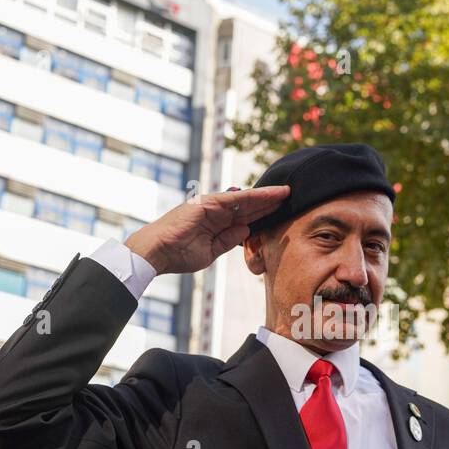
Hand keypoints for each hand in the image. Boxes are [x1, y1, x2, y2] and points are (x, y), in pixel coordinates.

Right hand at [125, 185, 290, 274]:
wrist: (157, 253)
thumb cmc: (178, 255)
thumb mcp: (211, 251)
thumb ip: (228, 241)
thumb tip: (246, 230)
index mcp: (216, 225)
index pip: (245, 219)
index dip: (264, 215)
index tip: (281, 213)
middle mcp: (216, 212)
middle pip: (249, 207)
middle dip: (270, 203)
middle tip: (291, 197)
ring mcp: (212, 206)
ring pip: (246, 200)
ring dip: (267, 197)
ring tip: (286, 193)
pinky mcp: (208, 203)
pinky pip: (236, 199)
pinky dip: (254, 196)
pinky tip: (270, 195)